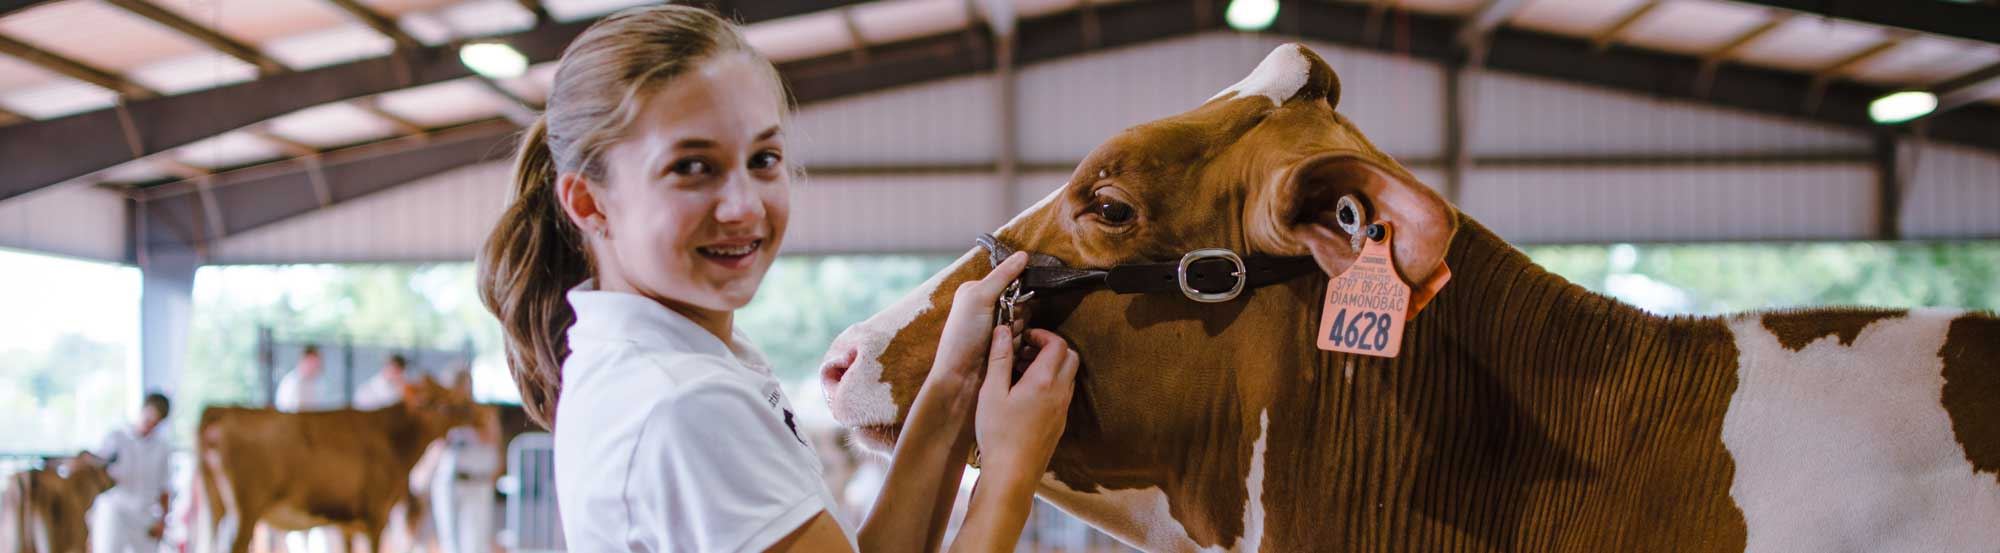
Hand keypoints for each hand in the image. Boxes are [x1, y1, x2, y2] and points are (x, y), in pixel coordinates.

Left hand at [921, 252, 1030, 397]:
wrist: (961, 378)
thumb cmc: (962, 336)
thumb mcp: (979, 298)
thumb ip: (1002, 276)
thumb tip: (1023, 255)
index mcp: (977, 291)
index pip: (1012, 282)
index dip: (1015, 294)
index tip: (1008, 305)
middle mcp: (988, 307)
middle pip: (1023, 304)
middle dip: (1016, 317)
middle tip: (999, 327)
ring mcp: (998, 329)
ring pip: (1027, 323)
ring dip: (1016, 334)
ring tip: (998, 343)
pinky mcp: (1007, 347)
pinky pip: (1026, 341)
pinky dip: (1018, 347)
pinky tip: (1006, 354)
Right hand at [974, 327, 1077, 481]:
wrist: (1012, 474)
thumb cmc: (998, 434)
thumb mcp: (992, 392)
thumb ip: (999, 358)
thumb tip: (1003, 330)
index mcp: (1044, 381)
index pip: (1058, 344)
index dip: (1043, 335)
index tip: (1024, 338)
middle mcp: (1060, 393)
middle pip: (1070, 357)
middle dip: (1051, 348)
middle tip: (1025, 352)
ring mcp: (1062, 410)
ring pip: (1068, 376)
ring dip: (1051, 366)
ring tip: (1022, 372)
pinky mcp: (1059, 424)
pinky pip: (1062, 394)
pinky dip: (1050, 384)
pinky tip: (1026, 395)